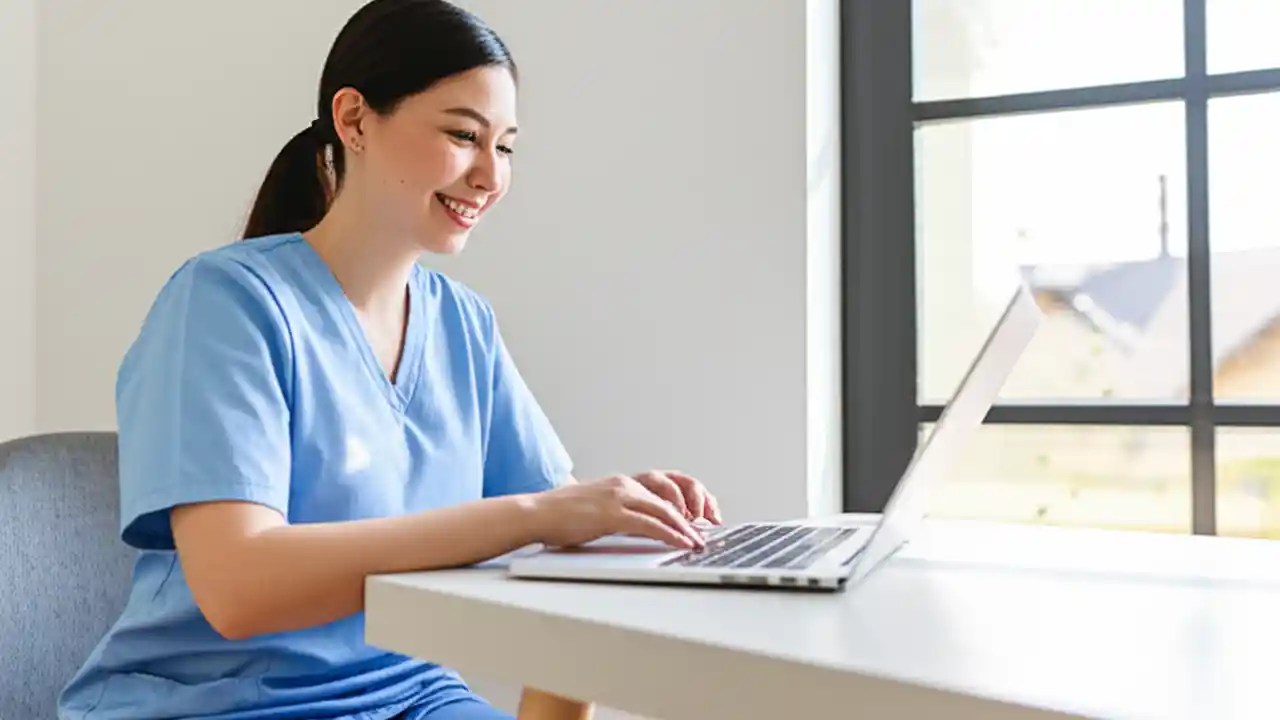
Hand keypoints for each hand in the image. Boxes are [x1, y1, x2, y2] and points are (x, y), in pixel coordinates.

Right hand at [528, 474, 711, 550]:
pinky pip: (650, 524)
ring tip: (699, 542)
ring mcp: (619, 496)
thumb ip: (620, 514)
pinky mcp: (612, 513)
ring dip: (686, 527)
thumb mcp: (598, 510)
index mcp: (622, 482)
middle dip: (694, 512)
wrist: (536, 513)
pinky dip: (671, 534)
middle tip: (708, 530)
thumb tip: (641, 528)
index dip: (688, 501)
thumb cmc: (561, 516)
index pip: (665, 486)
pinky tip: (682, 544)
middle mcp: (624, 484)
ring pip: (664, 509)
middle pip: (671, 494)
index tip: (702, 517)